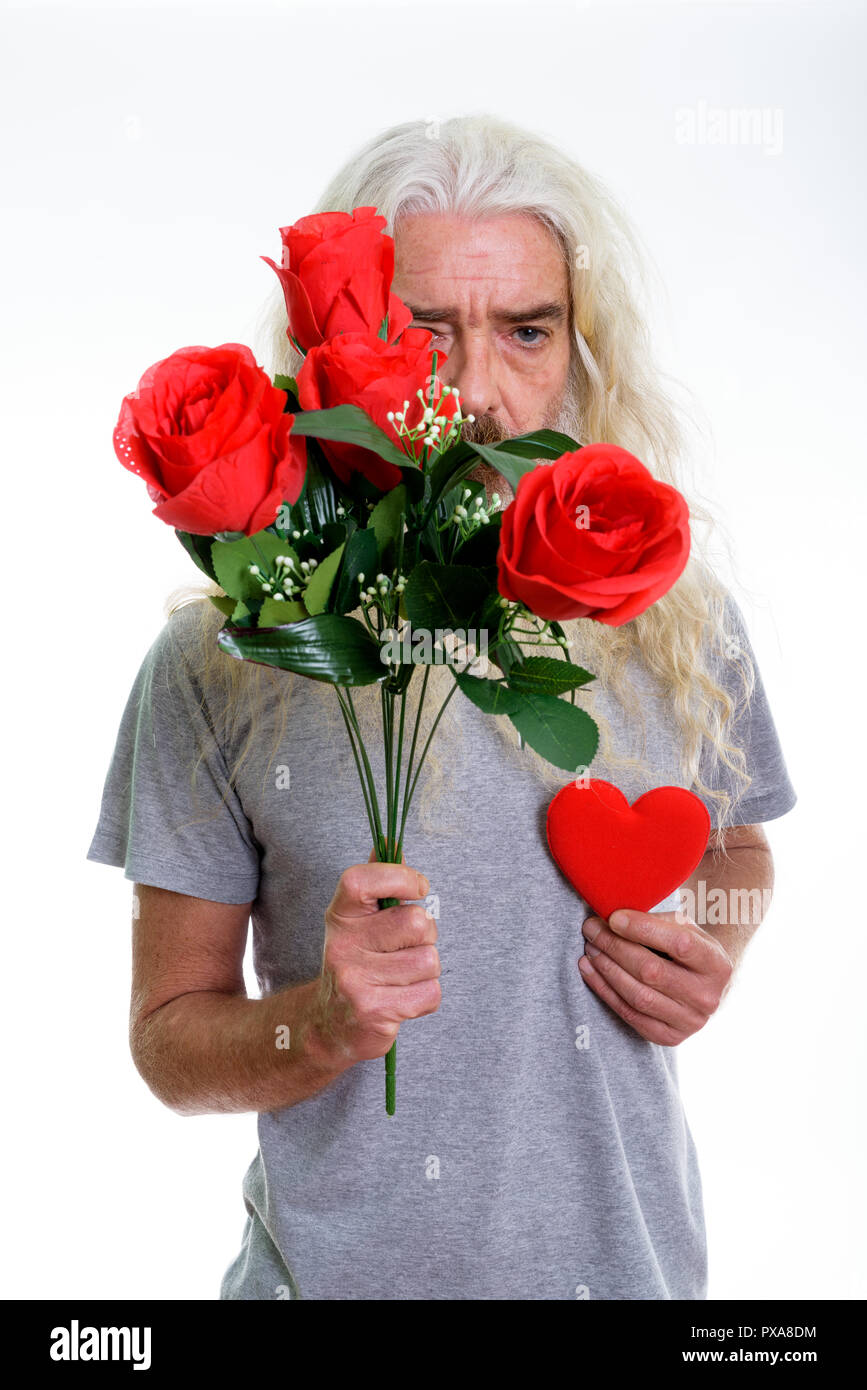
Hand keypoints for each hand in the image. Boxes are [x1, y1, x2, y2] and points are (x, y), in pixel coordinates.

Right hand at [313, 860, 440, 1064]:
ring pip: (429, 960)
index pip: (365, 879)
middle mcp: (343, 944)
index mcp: (340, 915)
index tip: (417, 889)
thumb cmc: (357, 962)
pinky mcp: (374, 1011)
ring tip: (401, 977)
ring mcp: (356, 979)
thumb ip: (376, 883)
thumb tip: (390, 840)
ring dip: (425, 970)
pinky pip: (431, 993)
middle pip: (418, 923)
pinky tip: (402, 999)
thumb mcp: (356, 921)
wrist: (329, 1025)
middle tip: (405, 948)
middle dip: (425, 936)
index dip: (401, 877)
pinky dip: (425, 997)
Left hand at [578, 909, 733, 1044]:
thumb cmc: (689, 950)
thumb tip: (614, 918)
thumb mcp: (685, 929)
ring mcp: (690, 1021)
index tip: (613, 917)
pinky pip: (630, 1015)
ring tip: (590, 948)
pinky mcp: (669, 1037)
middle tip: (592, 930)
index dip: (642, 929)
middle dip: (615, 947)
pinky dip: (604, 991)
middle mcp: (707, 997)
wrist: (706, 988)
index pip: (679, 944)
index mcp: (717, 965)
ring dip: (606, 969)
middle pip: (652, 971)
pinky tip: (590, 970)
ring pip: (638, 995)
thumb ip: (657, 922)